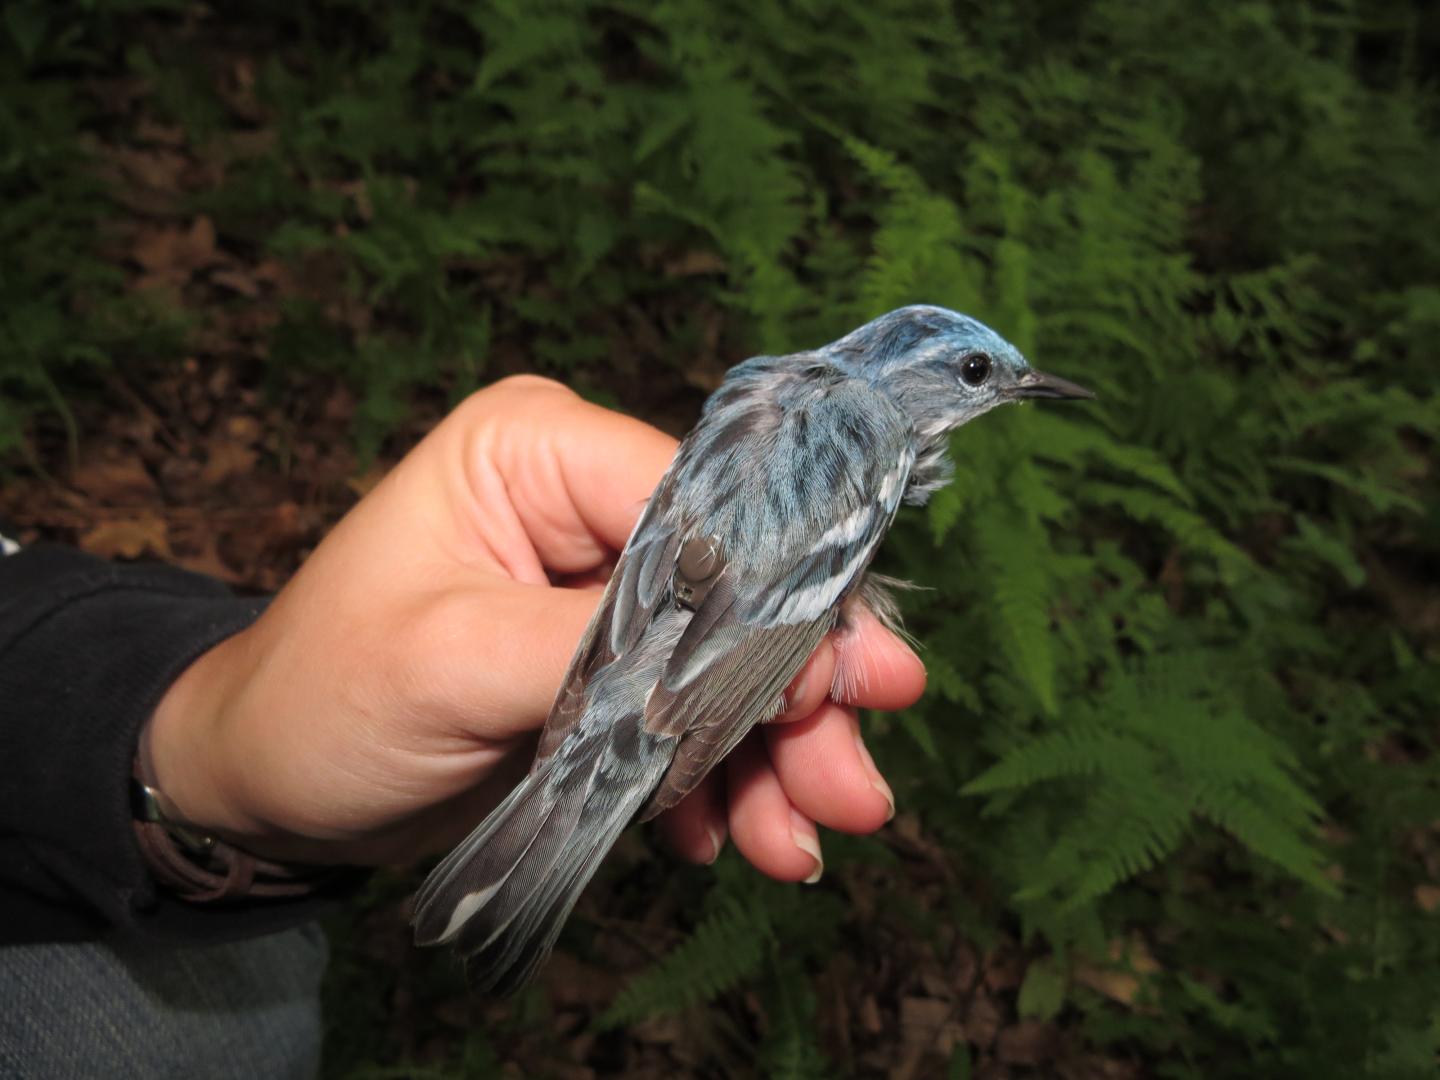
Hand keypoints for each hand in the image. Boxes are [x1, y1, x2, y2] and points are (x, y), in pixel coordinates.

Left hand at [147, 376, 925, 880]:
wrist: (266, 785)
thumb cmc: (321, 700)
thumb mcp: (450, 665)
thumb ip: (600, 650)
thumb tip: (754, 651)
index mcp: (541, 449)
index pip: (705, 505)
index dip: (779, 599)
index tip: (836, 689)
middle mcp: (585, 501)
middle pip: (739, 587)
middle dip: (797, 692)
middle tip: (854, 786)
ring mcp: (601, 588)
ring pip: (730, 661)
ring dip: (776, 754)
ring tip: (805, 839)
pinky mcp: (604, 664)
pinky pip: (693, 712)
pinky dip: (726, 780)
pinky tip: (738, 838)